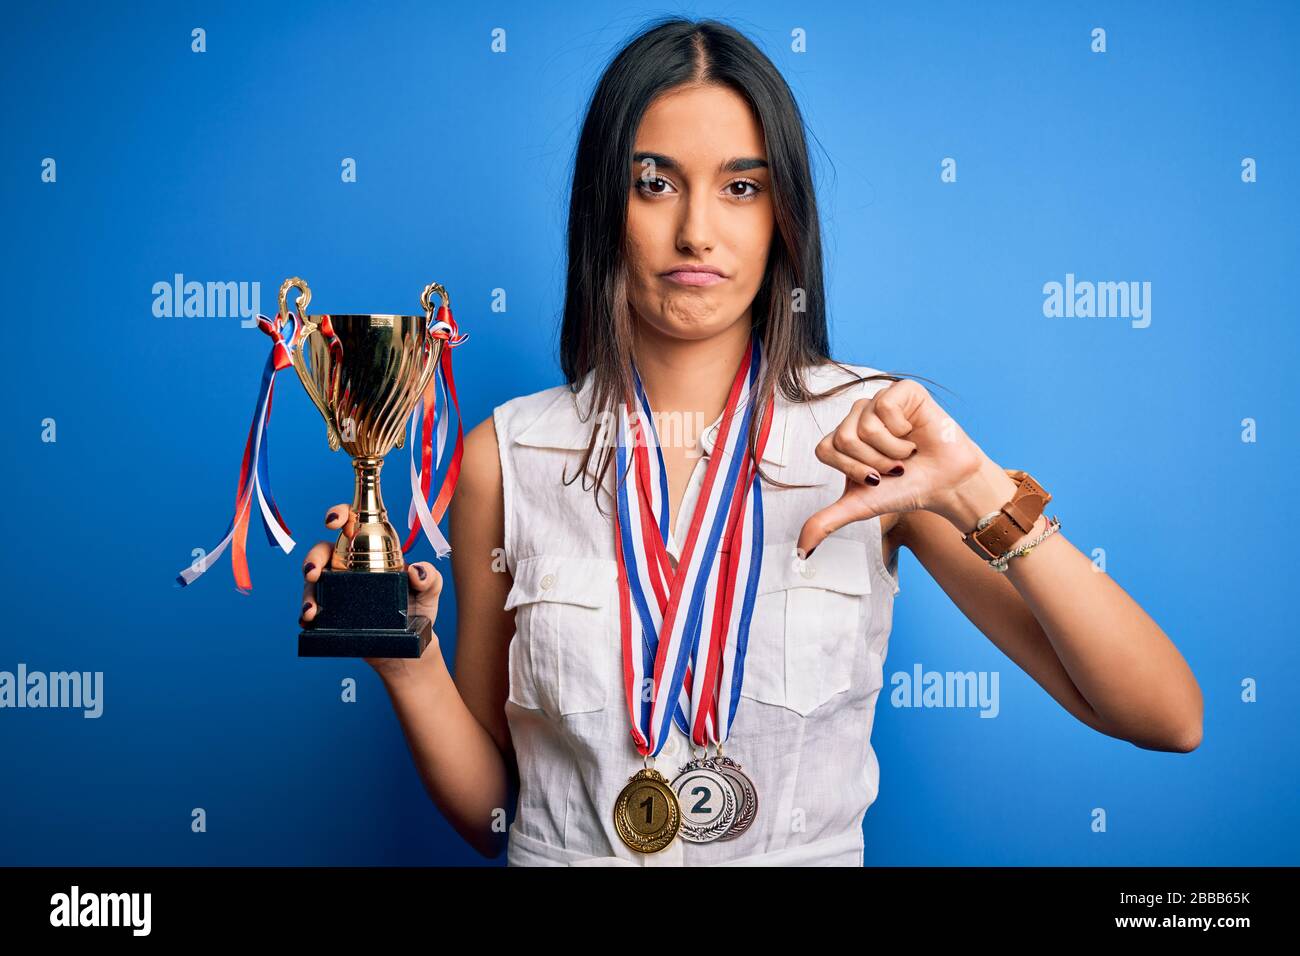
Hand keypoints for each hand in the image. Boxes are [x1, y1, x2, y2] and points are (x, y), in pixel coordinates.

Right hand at [298, 504, 444, 682]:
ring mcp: (337, 591)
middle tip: (313, 573)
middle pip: (322, 552)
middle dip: (312, 558)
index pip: (351, 523)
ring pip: (312, 583)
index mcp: (370, 550)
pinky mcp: (331, 614)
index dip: (339, 514)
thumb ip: (431, 576)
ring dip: (306, 593)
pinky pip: (311, 610)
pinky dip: (304, 614)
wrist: (409, 647)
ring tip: (311, 610)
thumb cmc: (418, 609)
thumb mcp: (431, 590)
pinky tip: (307, 620)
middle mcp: (349, 567)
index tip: (333, 521)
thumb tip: (415, 570)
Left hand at [797, 379, 989, 555]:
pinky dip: (903, 430)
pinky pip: (885, 406)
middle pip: (844, 438)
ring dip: (892, 450)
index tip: (876, 478)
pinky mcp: (902, 390)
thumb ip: (826, 522)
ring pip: (866, 426)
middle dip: (875, 463)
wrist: (946, 484)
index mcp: (841, 438)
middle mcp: (856, 416)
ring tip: (907, 452)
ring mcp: (878, 401)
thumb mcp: (860, 507)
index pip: (826, 449)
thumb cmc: (905, 489)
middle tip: (896, 466)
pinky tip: (915, 433)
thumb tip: (800, 552)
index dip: (852, 469)